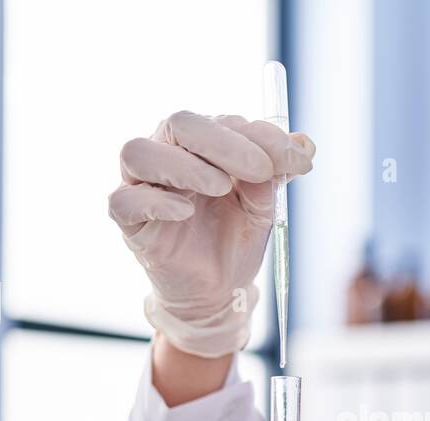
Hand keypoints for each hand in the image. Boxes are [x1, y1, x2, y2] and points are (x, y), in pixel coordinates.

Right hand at [108, 111, 314, 356]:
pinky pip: (124, 202)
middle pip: (178, 124)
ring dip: (184, 164)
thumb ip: (276, 174)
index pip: (223, 122)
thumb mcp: (262, 206)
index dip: (261, 137)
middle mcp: (166, 155)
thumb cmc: (235, 239)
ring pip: (139, 153)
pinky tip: (186, 211)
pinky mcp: (130, 223)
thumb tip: (305, 145)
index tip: (296, 160)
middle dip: (223, 142)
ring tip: (221, 186)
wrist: (219, 290)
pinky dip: (155, 202)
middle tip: (260, 169)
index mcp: (199, 145)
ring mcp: (142, 187)